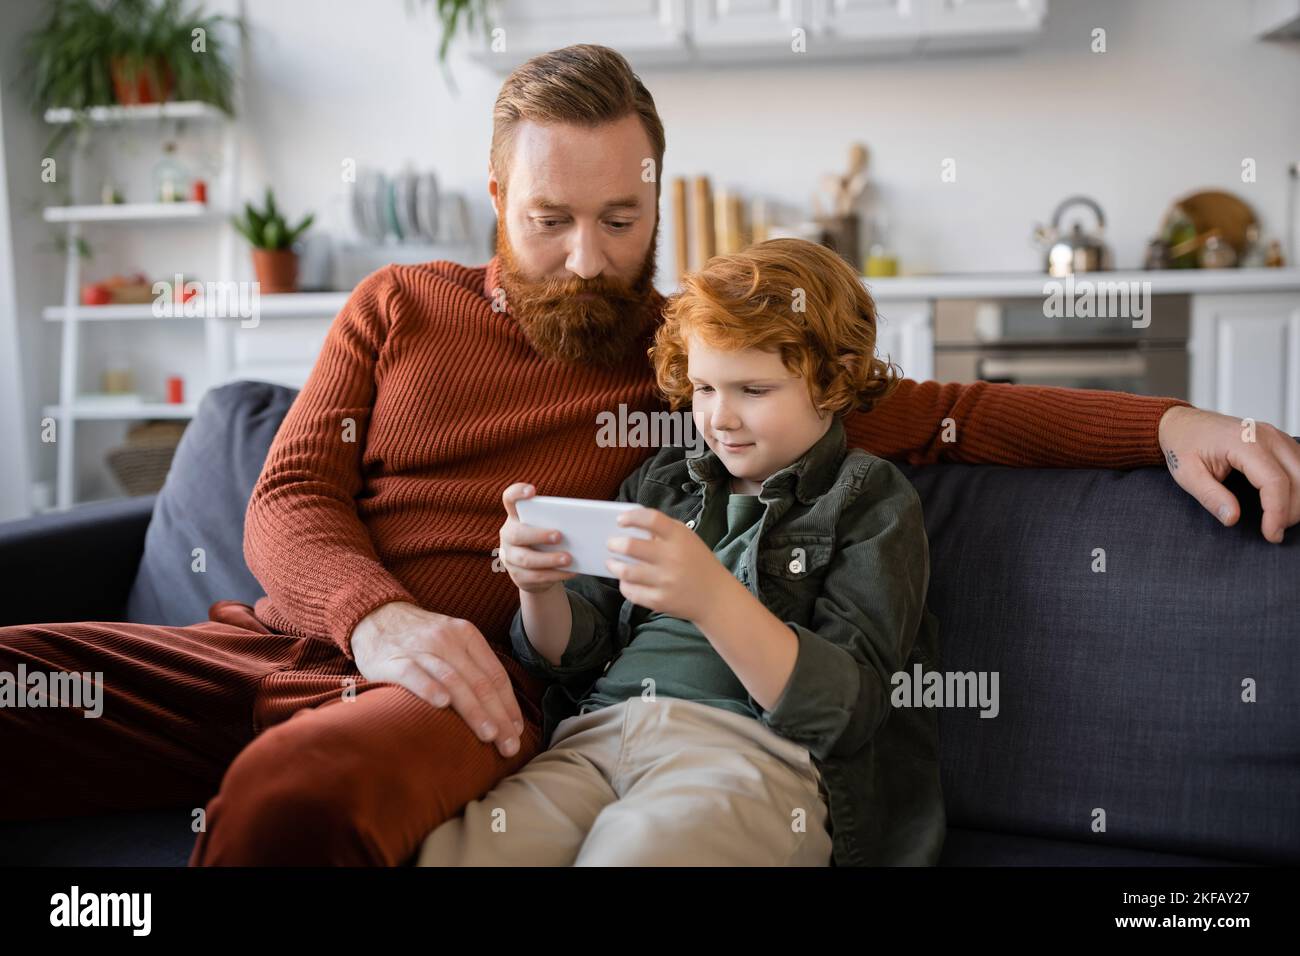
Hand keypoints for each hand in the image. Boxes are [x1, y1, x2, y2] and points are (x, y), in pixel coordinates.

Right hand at [349, 601, 524, 757]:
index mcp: (467, 635)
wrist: (375, 614)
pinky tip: (442, 705)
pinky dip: (429, 688)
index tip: (518, 730)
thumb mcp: (452, 640)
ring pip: (453, 681)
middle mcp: (448, 641)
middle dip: (498, 716)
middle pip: (479, 683)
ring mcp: (421, 649)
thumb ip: (473, 666)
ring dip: (473, 710)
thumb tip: (501, 708)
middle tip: (510, 746)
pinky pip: (414, 674)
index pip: (495, 675)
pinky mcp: (394, 660)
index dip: (509, 705)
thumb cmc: (420, 637)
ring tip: (489, 735)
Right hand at [499, 483, 577, 593]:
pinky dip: (554, 575)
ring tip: (568, 559)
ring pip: (526, 559)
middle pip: (517, 534)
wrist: (535, 572)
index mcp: (515, 517)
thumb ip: (555, 522)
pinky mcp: (517, 576)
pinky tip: (569, 572)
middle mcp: (508, 536)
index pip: (509, 499)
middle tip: (559, 536)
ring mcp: (509, 557)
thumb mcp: (547, 528)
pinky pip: (535, 577)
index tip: (532, 490)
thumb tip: (581, 524)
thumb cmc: (545, 542)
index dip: (517, 493)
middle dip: (539, 535)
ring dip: (549, 559)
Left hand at [605, 507, 731, 622]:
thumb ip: (664, 531)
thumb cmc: (698, 563)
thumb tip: (634, 526)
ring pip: (626, 572)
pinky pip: (631, 592)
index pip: (651, 519)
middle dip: (614, 544)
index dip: (632, 517)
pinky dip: (624, 585)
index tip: (621, 520)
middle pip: (631, 546)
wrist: (716, 597)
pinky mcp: (659, 601)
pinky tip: (625, 581)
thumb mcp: (688, 540)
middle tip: (611, 544)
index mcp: (679, 537)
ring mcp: (665, 581)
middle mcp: (672, 558)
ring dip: (613, 566)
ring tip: (612, 563)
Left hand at [1158, 405, 1299, 543]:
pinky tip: (1282, 503)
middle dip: (1291, 511)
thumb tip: (1232, 518)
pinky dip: (1297, 486)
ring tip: (1276, 520)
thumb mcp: (1187, 474)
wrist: (1183, 423)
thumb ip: (1210, 497)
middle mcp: (1267, 436)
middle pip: (1298, 478)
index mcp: (1244, 442)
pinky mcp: (1279, 441)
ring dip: (1297, 500)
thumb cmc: (1183, 445)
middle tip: (1273, 531)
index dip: (1277, 512)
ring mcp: (1276, 436)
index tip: (1271, 535)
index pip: (1275, 481)